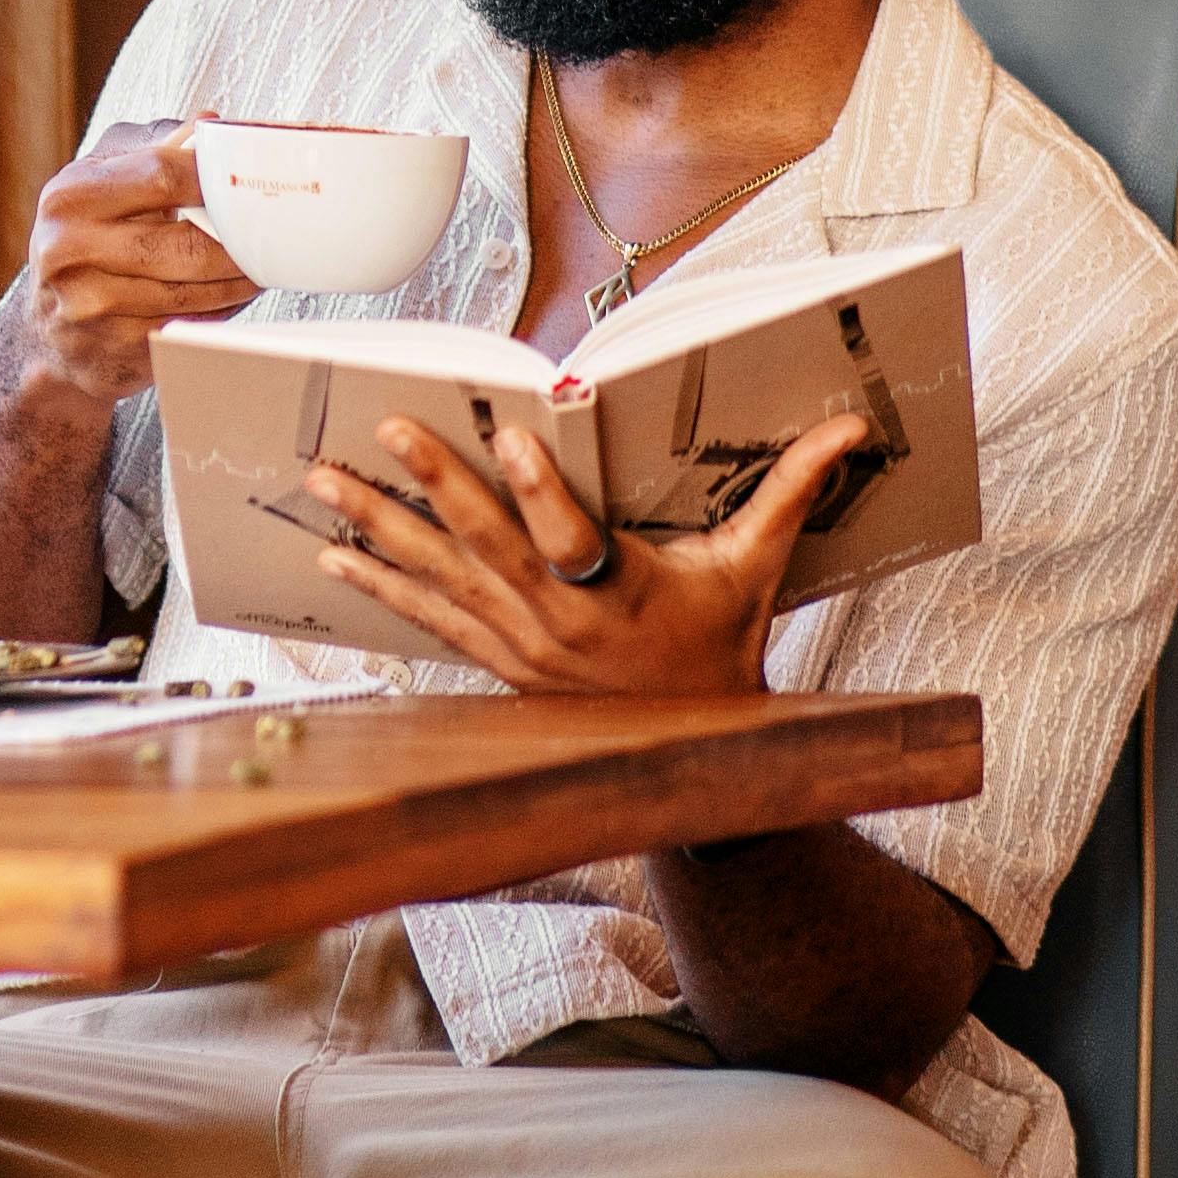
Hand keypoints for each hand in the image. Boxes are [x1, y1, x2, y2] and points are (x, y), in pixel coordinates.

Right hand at [13, 123, 253, 423]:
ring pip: (192, 291)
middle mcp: (69, 250)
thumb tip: (211, 125)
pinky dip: (219, 313)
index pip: (161, 175)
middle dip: (236, 244)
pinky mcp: (114, 349)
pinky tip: (229, 298)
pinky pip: (188, 326)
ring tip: (257, 267)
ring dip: (237, 282)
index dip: (213, 178)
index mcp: (70, 196)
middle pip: (185, 244)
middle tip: (269, 236)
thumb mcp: (100, 181)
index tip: (247, 180)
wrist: (49, 333)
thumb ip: (153, 146)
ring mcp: (89, 306)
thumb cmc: (85, 240)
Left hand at [303, 402, 878, 706]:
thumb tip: (852, 426)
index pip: (573, 536)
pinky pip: (428, 618)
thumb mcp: (756, 566)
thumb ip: (791, 489)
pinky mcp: (496, 657)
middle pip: (487, 546)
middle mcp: (560, 623)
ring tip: (324, 480)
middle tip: (389, 429)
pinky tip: (332, 555)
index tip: (508, 434)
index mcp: (623, 593)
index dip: (538, 489)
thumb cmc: (722, 640)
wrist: (691, 750)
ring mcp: (519, 644)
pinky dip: (380, 585)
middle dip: (434, 486)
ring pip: (440, 577)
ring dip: (378, 527)